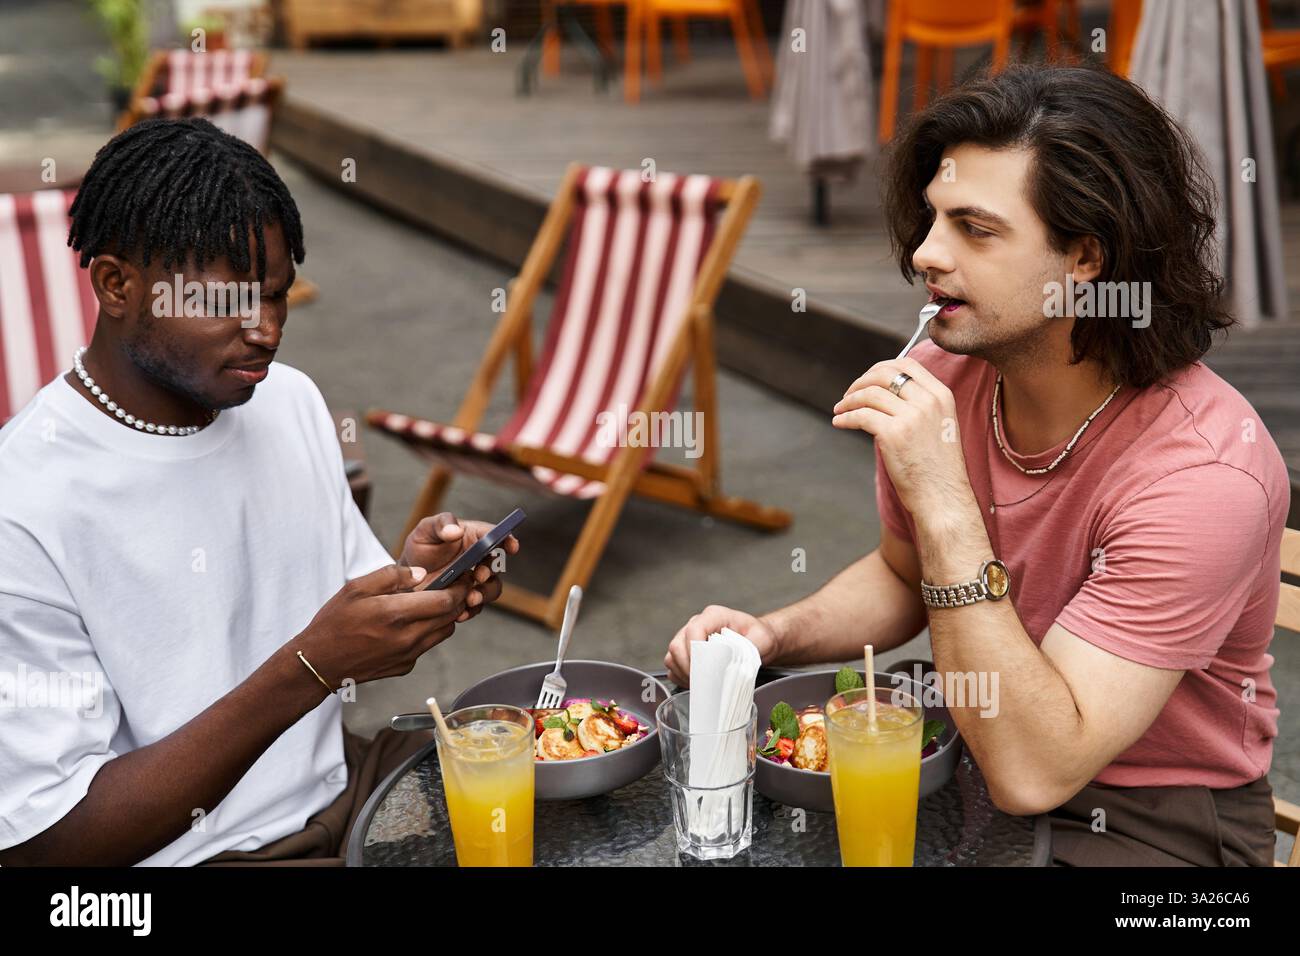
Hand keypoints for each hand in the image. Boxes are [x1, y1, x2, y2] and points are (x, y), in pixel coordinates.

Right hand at [292, 564, 473, 687]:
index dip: (459, 587)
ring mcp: (408, 655)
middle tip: (456, 585)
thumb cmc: (334, 623)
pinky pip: (428, 645)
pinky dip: (430, 631)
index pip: (445, 600)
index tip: (462, 576)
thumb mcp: (356, 588)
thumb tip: (421, 573)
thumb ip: (391, 576)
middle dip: (458, 599)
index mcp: (396, 614)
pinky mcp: (405, 666)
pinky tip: (414, 621)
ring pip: (444, 631)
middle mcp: (408, 637)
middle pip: (450, 616)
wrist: (320, 663)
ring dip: (446, 615)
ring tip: (435, 601)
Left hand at [399, 512, 520, 622]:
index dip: (508, 540)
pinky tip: (460, 613)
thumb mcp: (426, 530)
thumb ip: (441, 524)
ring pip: (492, 588)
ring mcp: (476, 580)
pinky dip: (471, 610)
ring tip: (471, 599)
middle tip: (480, 575)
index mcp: (475, 537)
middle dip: (491, 571)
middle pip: (496, 564)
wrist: (408, 575)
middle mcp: (480, 559)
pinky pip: (476, 607)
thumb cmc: (422, 547)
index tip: (511, 546)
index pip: (496, 535)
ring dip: (485, 594)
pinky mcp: (468, 598)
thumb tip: (456, 531)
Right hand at [664, 605, 779, 687]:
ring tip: (700, 685)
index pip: (694, 630)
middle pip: (678, 645)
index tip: (704, 668)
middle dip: (688, 667)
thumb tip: (738, 660)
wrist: (757, 641)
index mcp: (714, 616)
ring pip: (673, 655)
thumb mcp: (763, 639)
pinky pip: (673, 665)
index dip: (695, 650)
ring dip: (683, 673)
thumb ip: (751, 647)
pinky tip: (695, 684)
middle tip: (702, 682)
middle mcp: (697, 624)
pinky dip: (680, 677)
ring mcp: (689, 637)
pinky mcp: (686, 651)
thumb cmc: (759, 637)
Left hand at [831, 357, 975, 516]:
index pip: (907, 364)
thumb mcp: (938, 426)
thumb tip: (882, 393)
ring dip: (848, 400)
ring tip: (840, 410)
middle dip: (861, 381)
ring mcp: (911, 417)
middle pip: (885, 373)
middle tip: (848, 395)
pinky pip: (861, 415)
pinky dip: (845, 417)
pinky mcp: (894, 434)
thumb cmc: (937, 468)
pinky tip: (839, 423)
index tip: (866, 380)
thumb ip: (919, 406)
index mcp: (942, 396)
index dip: (881, 368)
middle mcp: (928, 401)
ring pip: (869, 394)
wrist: (944, 498)